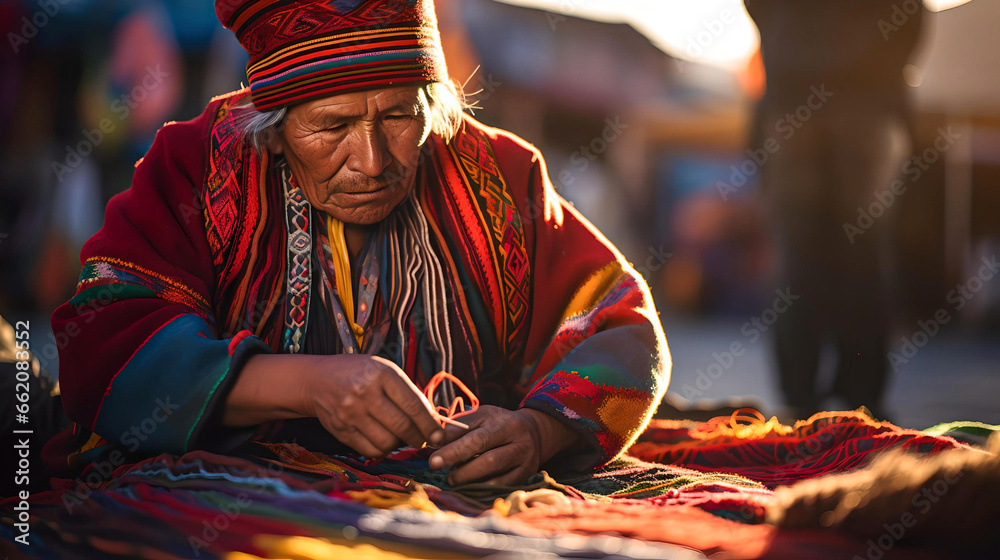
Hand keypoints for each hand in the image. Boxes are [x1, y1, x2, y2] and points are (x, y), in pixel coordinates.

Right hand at [306, 355, 444, 457]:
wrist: (316, 379)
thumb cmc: (358, 374)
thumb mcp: (384, 371)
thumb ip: (407, 392)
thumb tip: (432, 421)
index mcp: (381, 374)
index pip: (413, 405)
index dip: (430, 425)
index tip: (439, 435)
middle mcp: (364, 393)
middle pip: (402, 427)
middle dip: (419, 438)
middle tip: (424, 440)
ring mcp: (350, 413)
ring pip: (387, 443)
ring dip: (400, 445)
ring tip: (401, 437)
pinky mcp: (340, 430)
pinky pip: (370, 450)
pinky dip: (382, 450)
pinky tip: (384, 440)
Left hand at [428, 405, 577, 485]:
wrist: (534, 431)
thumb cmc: (499, 422)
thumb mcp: (481, 416)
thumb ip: (459, 427)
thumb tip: (434, 441)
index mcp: (506, 424)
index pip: (478, 439)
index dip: (454, 451)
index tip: (434, 460)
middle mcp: (519, 443)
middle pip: (489, 460)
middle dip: (461, 469)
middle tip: (440, 472)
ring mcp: (526, 461)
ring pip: (497, 476)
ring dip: (471, 481)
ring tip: (452, 479)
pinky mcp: (527, 476)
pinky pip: (503, 487)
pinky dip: (483, 489)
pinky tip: (468, 488)